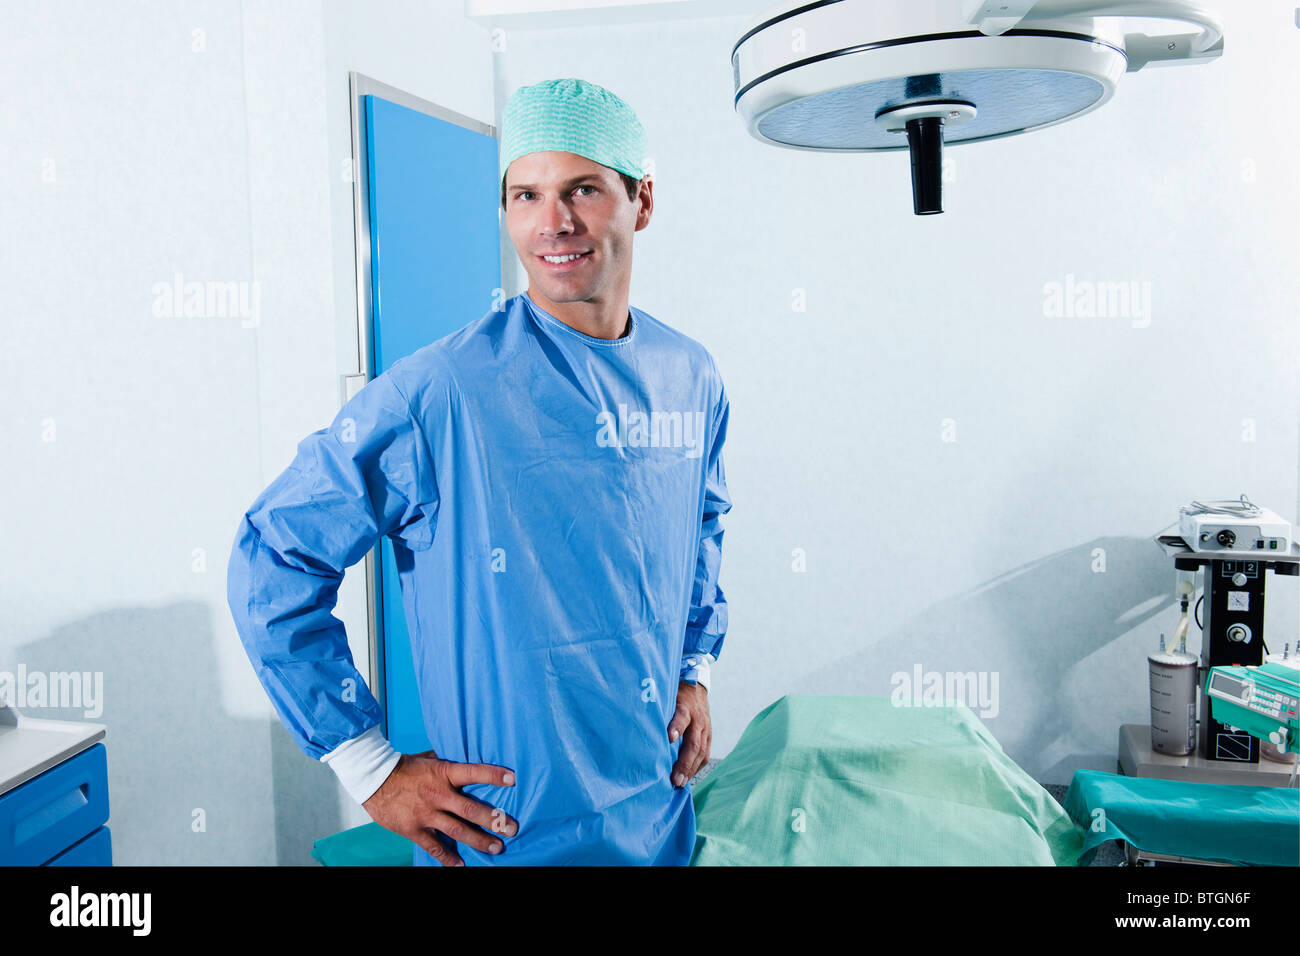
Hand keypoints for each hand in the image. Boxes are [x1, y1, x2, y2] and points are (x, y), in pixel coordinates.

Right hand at [363, 750, 517, 866]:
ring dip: (479, 841)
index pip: (474, 772)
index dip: (494, 775)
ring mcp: (426, 814)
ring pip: (457, 830)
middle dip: (494, 820)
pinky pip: (434, 847)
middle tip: (512, 828)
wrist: (372, 779)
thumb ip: (447, 762)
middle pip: (471, 809)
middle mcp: (438, 794)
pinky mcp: (414, 829)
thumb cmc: (403, 766)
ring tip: (497, 848)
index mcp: (443, 773)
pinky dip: (447, 858)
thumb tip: (465, 755)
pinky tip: (460, 865)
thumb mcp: (428, 758)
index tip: (513, 779)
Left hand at [667, 680, 709, 787]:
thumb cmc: (674, 696)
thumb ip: (657, 709)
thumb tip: (637, 723)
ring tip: (680, 783)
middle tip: (675, 779)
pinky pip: (705, 755)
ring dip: (690, 769)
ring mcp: (706, 729)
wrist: (695, 690)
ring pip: (701, 752)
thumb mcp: (666, 697)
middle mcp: (698, 719)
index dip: (676, 727)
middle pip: (694, 742)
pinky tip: (687, 777)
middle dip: (684, 762)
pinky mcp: (709, 737)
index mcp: (685, 707)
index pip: (681, 717)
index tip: (669, 738)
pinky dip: (696, 768)